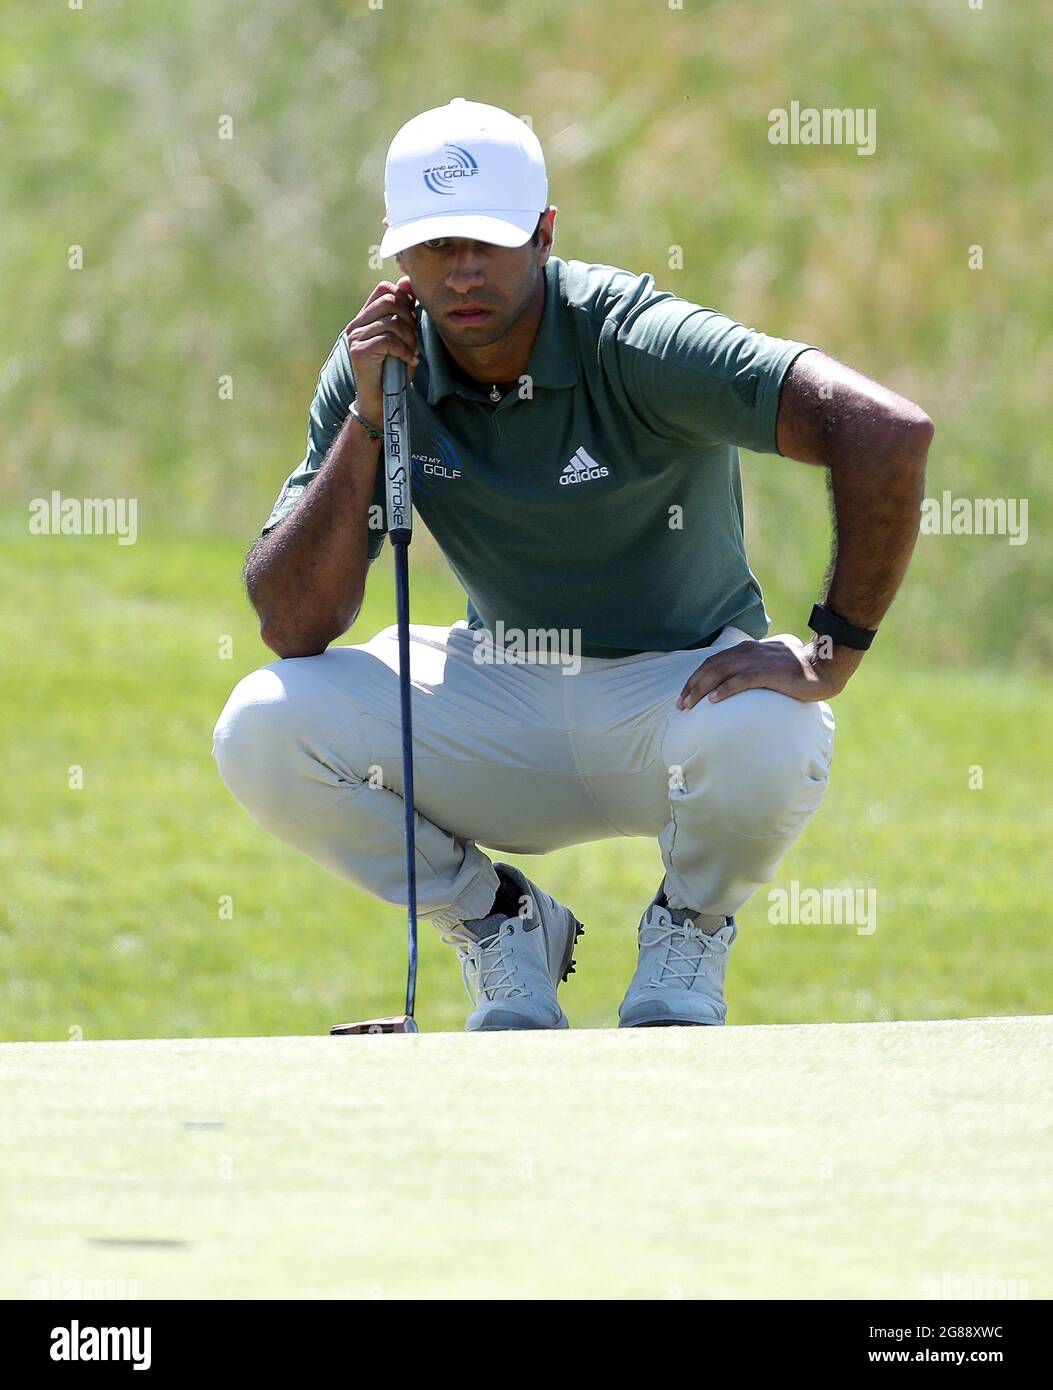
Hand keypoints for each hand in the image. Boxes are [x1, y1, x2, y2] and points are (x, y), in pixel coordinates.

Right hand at [344, 275, 419, 422]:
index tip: (413, 320)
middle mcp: (357, 324)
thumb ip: (404, 311)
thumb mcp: (404, 337)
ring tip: (411, 353)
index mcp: (366, 318)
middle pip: (390, 301)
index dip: (404, 299)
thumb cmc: (394, 370)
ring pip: (392, 321)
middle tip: (413, 340)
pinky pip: (388, 340)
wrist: (382, 401)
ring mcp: (355, 337)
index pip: (384, 289)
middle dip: (409, 319)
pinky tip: (409, 361)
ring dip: (409, 338)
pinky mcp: (358, 351)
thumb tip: (406, 281)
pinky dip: (405, 351)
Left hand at [675, 634, 860, 708]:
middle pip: (711, 667)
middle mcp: (748, 652)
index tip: (684, 695)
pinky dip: (725, 689)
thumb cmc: (796, 669)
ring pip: (721, 673)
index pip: (713, 662)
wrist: (823, 666)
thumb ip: (751, 669)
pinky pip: (742, 680)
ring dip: (702, 689)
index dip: (696, 677)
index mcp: (746, 650)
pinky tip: (714, 700)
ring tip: (690, 704)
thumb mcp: (768, 664)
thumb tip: (736, 682)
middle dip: (693, 685)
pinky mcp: (769, 673)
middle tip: (681, 705)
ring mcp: (758, 661)